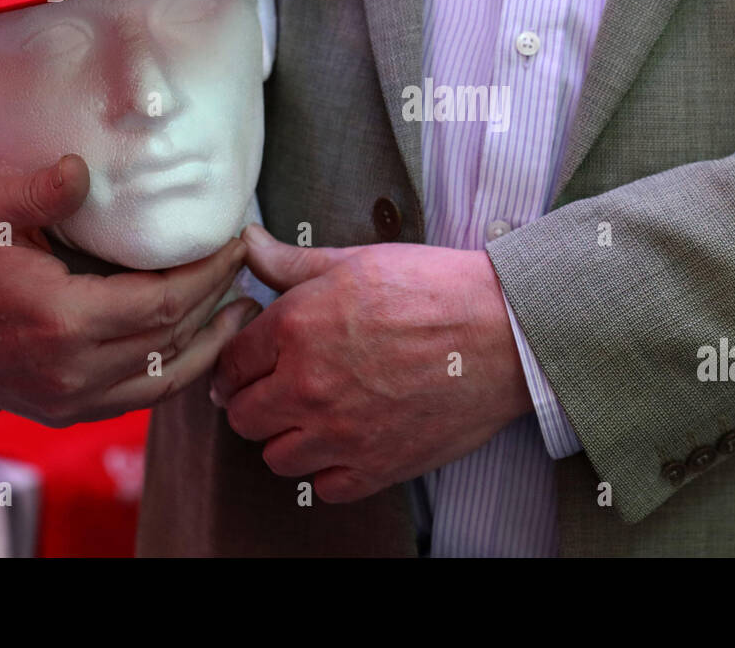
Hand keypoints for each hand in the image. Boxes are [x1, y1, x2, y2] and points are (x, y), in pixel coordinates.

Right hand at [0, 154, 255, 426]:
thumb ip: (35, 191)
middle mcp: (72, 371)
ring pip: (167, 378)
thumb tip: (81, 170)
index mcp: (59, 321)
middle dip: (217, 297)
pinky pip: (142, 399)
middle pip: (174, 336)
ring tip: (243, 308)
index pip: (164, 301)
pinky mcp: (67, 413)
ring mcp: (70, 400)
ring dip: (211, 343)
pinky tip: (200, 345)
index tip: (235, 241)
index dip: (209, 272)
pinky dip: (178, 372)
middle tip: (246, 263)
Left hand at [209, 224, 533, 501]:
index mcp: (296, 329)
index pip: (231, 364)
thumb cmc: (437, 290)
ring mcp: (340, 433)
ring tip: (315, 417)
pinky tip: (349, 442)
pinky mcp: (375, 467)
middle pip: (243, 417)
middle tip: (282, 390)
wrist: (503, 332)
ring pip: (277, 458)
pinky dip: (330, 470)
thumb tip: (249, 246)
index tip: (253, 366)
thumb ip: (293, 264)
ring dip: (289, 439)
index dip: (239, 364)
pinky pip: (324, 487)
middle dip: (256, 402)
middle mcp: (307, 386)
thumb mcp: (357, 261)